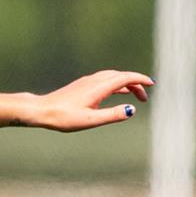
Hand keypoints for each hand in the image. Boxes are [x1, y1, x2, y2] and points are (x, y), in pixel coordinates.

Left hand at [22, 69, 152, 131]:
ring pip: (113, 77)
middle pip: (121, 76)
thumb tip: (132, 110)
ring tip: (135, 96)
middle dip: (136, 83)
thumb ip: (112, 115)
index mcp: (99, 87)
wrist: (42, 111)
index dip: (141, 80)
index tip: (153, 84)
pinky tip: (116, 93)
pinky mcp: (83, 85)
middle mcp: (94, 81)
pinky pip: (105, 79)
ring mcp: (88, 81)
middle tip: (146, 97)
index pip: (125, 78)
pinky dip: (117, 84)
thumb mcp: (91, 120)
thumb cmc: (64, 118)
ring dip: (127, 83)